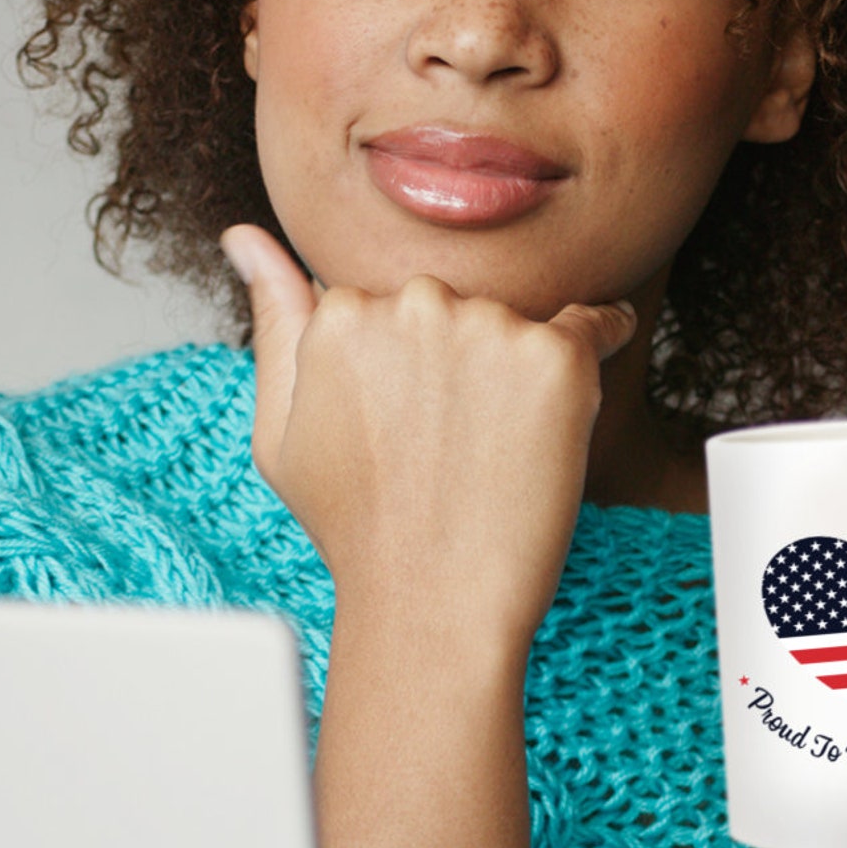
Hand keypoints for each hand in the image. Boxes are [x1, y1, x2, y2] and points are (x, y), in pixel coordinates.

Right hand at [221, 224, 636, 649]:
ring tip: (492, 454)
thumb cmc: (354, 527)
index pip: (390, 308)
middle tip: (451, 447)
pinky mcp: (556, 357)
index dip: (404, 373)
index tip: (408, 428)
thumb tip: (245, 238)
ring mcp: (489, 327)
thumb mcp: (282, 429)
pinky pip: (596, 323)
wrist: (432, 609)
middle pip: (453, 309)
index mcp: (343, 312)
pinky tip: (587, 373)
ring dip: (514, 370)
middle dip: (457, 363)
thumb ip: (274, 319)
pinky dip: (602, 337)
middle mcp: (415, 302)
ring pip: (514, 324)